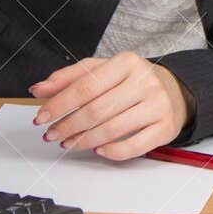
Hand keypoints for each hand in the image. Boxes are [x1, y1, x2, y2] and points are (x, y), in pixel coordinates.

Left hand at [28, 51, 191, 158]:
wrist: (173, 90)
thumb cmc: (131, 81)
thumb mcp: (102, 71)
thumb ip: (69, 78)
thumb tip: (39, 89)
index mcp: (127, 62)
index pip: (86, 86)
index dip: (59, 104)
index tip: (42, 117)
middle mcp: (145, 81)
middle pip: (96, 110)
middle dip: (68, 125)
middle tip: (52, 134)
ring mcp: (158, 105)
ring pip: (112, 129)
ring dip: (83, 140)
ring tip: (68, 143)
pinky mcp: (166, 128)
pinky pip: (133, 147)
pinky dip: (111, 151)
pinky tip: (97, 149)